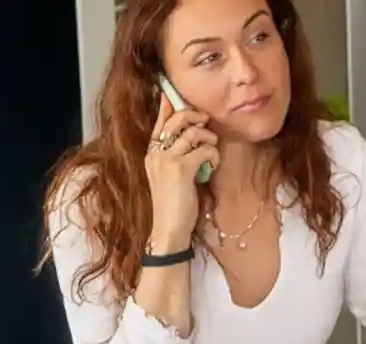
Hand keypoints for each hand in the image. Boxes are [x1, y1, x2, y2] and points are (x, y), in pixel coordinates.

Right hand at [145, 95, 220, 252]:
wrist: (168, 229)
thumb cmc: (174, 205)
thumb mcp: (171, 175)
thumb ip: (176, 155)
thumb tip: (190, 138)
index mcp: (151, 152)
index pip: (160, 121)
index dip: (169, 104)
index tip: (173, 93)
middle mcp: (156, 152)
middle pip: (178, 118)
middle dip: (197, 117)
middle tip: (206, 125)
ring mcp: (167, 160)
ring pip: (194, 133)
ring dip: (209, 141)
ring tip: (211, 155)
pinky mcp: (181, 169)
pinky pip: (205, 150)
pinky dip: (213, 157)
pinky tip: (212, 167)